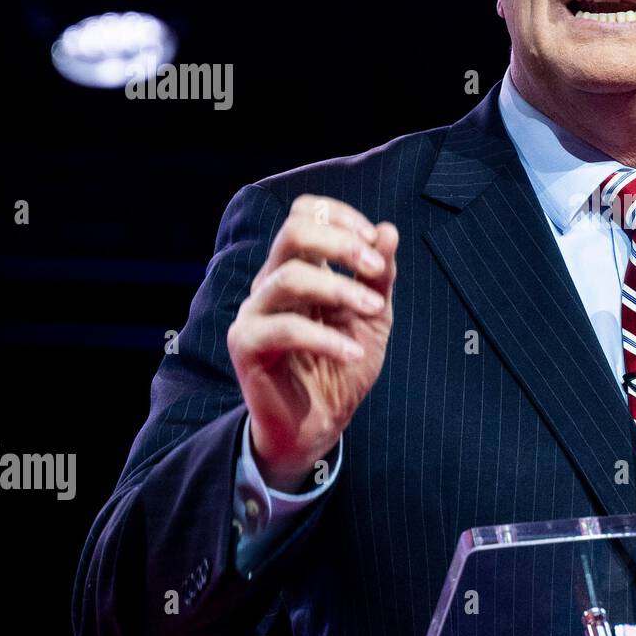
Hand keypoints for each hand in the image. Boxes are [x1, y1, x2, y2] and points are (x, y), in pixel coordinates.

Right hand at [227, 194, 397, 492]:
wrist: (321, 423)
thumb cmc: (344, 364)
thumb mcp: (373, 317)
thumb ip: (379, 277)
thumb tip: (388, 231)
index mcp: (300, 266)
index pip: (306, 213)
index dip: (343, 217)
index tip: (376, 244)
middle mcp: (273, 281)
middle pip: (294, 231)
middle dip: (342, 243)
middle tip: (375, 270)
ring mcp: (255, 311)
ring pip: (290, 276)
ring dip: (341, 290)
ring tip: (374, 312)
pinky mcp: (246, 345)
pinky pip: (284, 328)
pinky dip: (326, 338)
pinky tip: (354, 353)